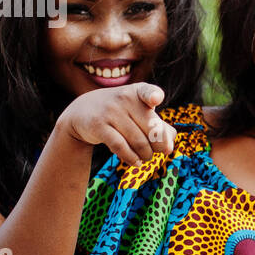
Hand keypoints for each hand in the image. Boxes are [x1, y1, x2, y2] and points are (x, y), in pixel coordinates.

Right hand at [57, 82, 175, 165]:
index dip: (153, 96)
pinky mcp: (98, 126)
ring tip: (146, 157)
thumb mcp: (140, 111)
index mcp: (139, 92)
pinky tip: (136, 163)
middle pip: (152, 128)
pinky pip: (120, 146)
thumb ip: (160, 124)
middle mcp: (124, 98)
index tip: (156, 100)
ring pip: (138, 140)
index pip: (148, 92)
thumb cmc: (122, 112)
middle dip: (159, 145)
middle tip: (158, 151)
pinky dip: (131, 158)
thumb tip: (170, 142)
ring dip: (146, 154)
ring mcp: (110, 111)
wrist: (83, 111)